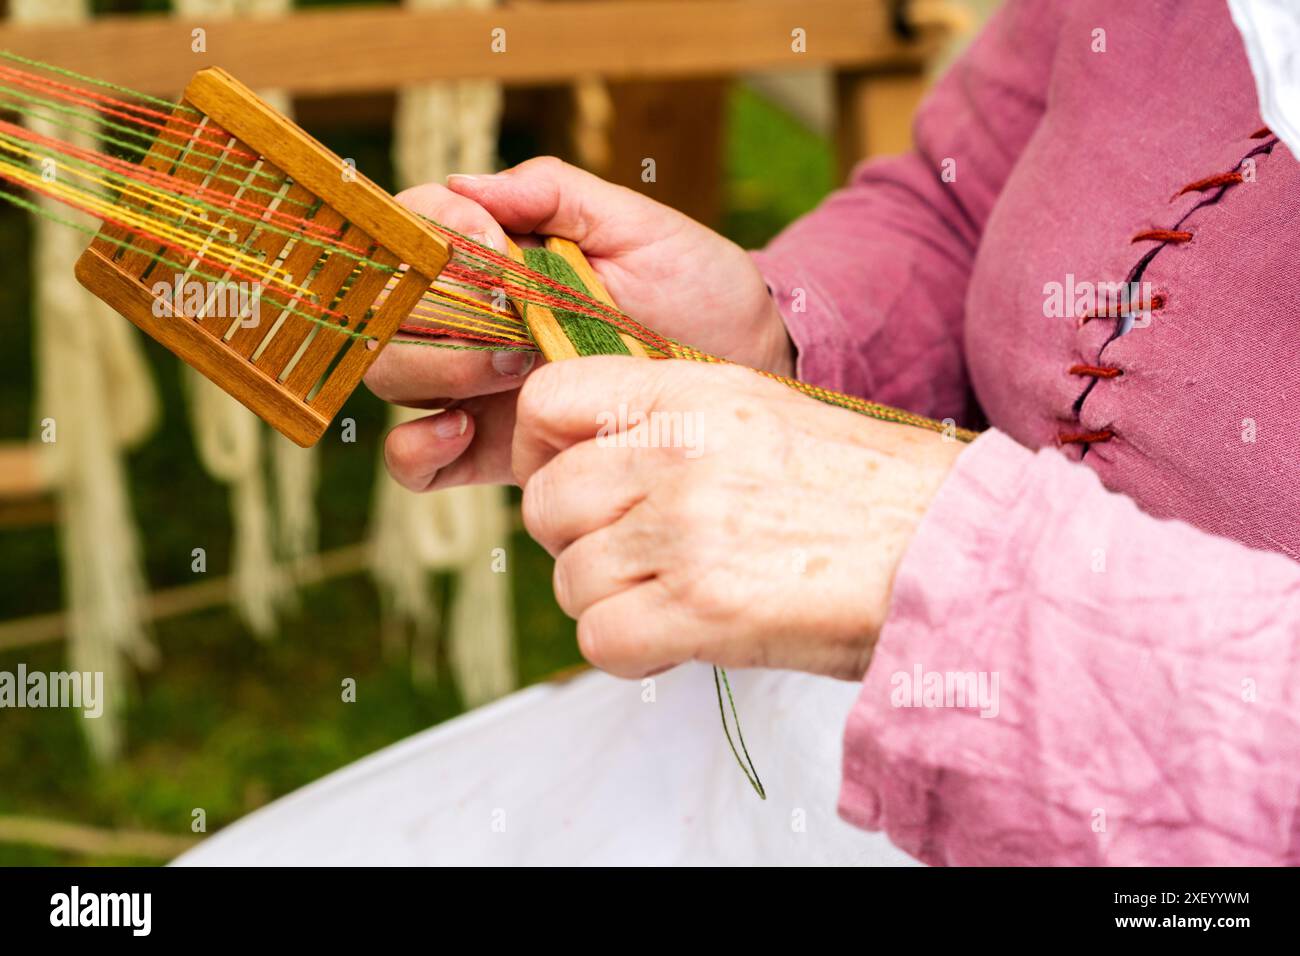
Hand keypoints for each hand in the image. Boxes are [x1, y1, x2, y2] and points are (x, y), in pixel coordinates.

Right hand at [366, 157, 791, 491]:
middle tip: (503, 322)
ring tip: (503, 372)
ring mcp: (478, 386)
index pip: (415, 232)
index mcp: (499, 256)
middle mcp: (475, 319)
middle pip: (390, 311)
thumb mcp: (638, 225)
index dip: (431, 234)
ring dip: (429, 371)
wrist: (749, 368)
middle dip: (429, 313)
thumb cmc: (699, 288)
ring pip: (394, 377)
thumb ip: (554, 194)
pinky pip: (419, 463)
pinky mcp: (495, 449)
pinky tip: (458, 433)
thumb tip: (465, 183)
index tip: (489, 244)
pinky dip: (416, 450)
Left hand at [513, 357, 965, 680]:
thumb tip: (591, 462)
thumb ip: (672, 423)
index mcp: (691, 391)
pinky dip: (630, 650)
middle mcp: (677, 450)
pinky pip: (599, 638)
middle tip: (635, 559)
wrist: (955, 551)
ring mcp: (685, 528)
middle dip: (578, 541)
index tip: (577, 484)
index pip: (548, 399)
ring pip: (570, 578)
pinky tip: (680, 639)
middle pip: (548, 503)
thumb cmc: (867, 492)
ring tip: (676, 602)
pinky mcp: (702, 608)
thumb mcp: (762, 416)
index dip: (545, 451)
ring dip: (611, 602)